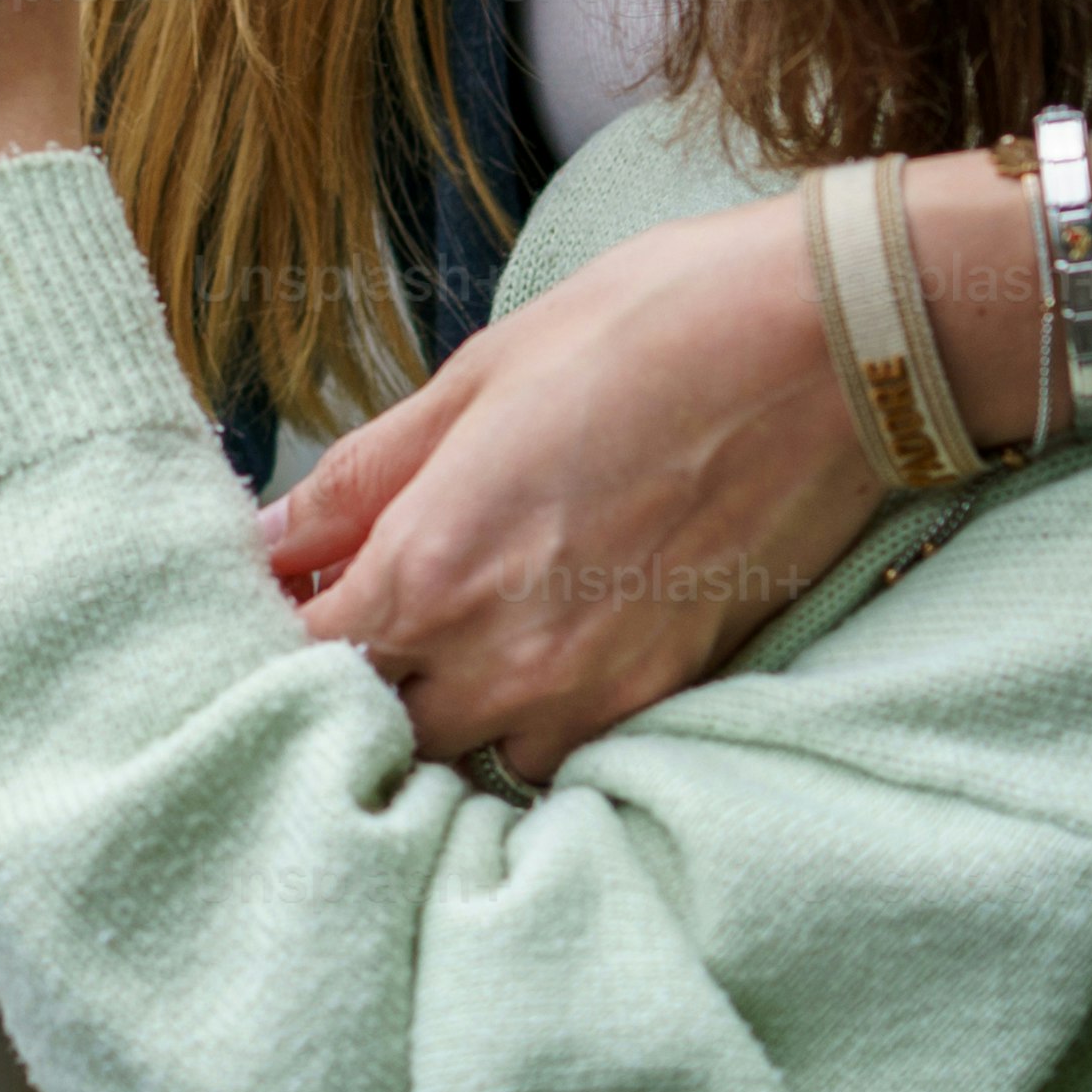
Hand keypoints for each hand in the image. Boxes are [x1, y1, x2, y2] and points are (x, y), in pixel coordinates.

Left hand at [254, 201, 883, 785]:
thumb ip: (360, 479)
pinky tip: (546, 656)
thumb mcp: (472, 381)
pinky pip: (571, 754)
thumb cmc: (639, 334)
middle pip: (383, 729)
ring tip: (463, 642)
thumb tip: (269, 535)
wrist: (821, 348)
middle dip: (362, 687)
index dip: (285, 636)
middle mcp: (500, 658)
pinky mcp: (669, 698)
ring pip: (478, 757)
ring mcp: (592, 692)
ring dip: (453, 716)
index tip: (294, 602)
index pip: (307, 661)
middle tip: (374, 621)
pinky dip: (541, 724)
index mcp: (429, 569)